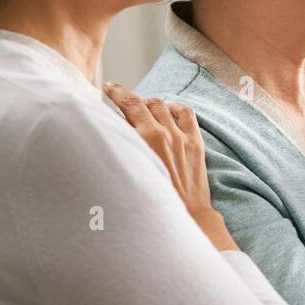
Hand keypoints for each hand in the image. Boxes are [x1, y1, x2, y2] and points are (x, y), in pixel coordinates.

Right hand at [103, 82, 235, 250]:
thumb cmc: (149, 202)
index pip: (128, 104)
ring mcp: (181, 137)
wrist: (184, 217)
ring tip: (144, 107)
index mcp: (143, 140)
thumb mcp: (128, 172)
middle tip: (120, 95)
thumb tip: (112, 131)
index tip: (108, 87)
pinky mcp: (195, 143)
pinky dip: (176, 107)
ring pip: (164, 105)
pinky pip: (187, 114)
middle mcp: (163, 134)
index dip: (117, 92)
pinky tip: (170, 110)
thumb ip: (121, 147)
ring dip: (152, 103)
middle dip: (130, 96)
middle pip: (144, 102)